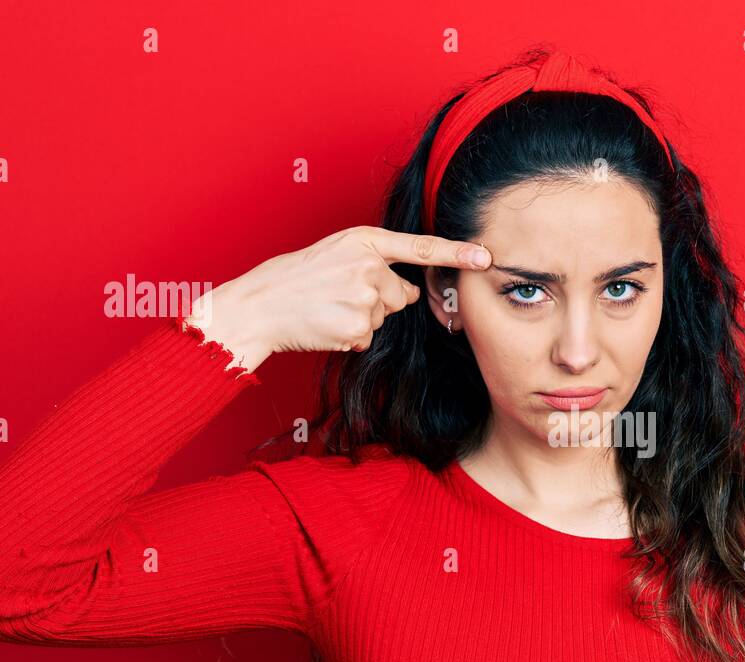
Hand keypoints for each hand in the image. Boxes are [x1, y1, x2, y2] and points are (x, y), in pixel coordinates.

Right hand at [187, 225, 491, 370]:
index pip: (420, 248)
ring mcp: (363, 297)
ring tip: (328, 308)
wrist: (259, 305)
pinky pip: (368, 337)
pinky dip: (350, 336)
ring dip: (362, 318)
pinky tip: (326, 324)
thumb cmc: (297, 279)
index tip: (485, 257)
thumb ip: (375, 263)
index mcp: (363, 241)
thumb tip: (409, 291)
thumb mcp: (337, 254)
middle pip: (402, 295)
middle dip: (380, 300)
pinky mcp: (356, 326)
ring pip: (384, 317)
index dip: (456, 253)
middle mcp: (367, 266)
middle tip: (339, 295)